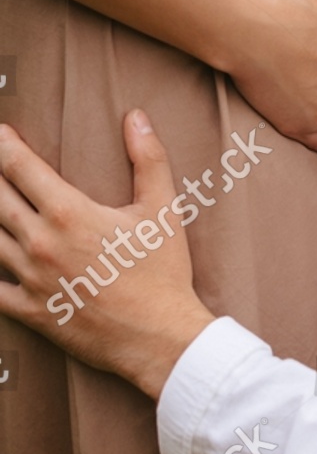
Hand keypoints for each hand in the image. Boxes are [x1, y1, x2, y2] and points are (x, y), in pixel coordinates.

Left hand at [0, 113, 213, 399]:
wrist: (159, 337)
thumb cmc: (163, 272)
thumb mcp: (162, 209)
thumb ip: (148, 158)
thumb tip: (136, 117)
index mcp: (69, 213)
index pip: (21, 168)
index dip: (5, 145)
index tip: (1, 133)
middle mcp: (41, 243)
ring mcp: (31, 279)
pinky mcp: (30, 311)